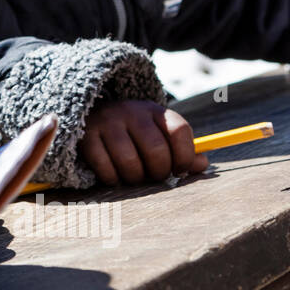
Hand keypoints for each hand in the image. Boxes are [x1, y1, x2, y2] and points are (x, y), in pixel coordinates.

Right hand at [80, 100, 208, 184]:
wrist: (91, 116)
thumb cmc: (133, 133)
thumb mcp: (158, 135)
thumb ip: (181, 151)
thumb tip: (202, 164)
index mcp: (155, 111)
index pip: (179, 131)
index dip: (184, 156)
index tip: (179, 170)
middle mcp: (132, 111)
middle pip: (156, 150)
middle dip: (158, 172)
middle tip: (154, 177)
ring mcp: (108, 122)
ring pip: (129, 161)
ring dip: (135, 178)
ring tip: (134, 177)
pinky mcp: (87, 136)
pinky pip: (104, 167)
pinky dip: (112, 178)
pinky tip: (115, 176)